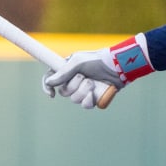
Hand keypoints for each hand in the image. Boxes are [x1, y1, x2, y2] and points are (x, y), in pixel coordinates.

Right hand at [41, 36, 156, 109]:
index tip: (50, 93)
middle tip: (84, 77)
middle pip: (63, 92)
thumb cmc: (98, 60)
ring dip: (83, 91)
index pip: (51, 78)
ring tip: (93, 82)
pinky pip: (85, 105)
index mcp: (67, 69)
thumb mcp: (78, 62)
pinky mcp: (93, 98)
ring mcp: (83, 90)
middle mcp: (73, 80)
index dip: (47, 86)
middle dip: (73, 86)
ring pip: (74, 100)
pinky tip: (95, 93)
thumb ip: (63, 73)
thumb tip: (49, 82)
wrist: (118, 67)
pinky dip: (89, 100)